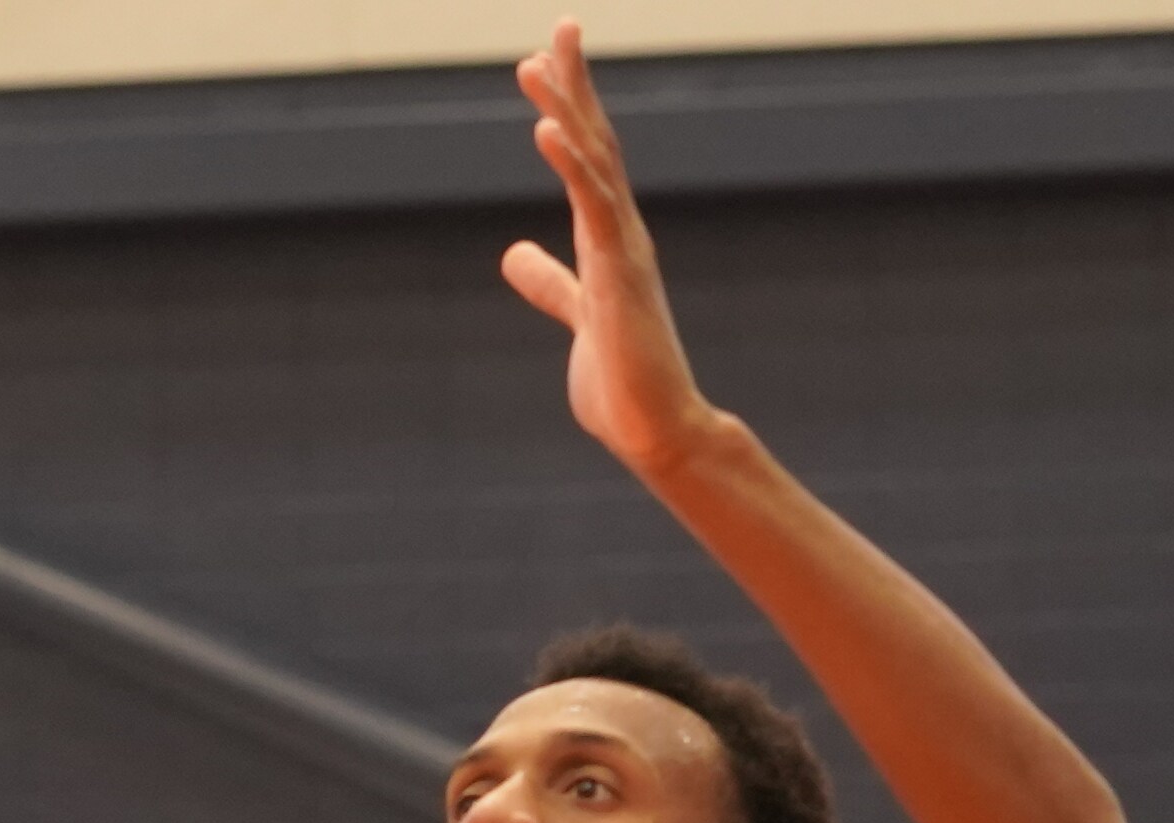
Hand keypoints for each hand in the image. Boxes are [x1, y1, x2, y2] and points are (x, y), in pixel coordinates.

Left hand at [500, 20, 727, 476]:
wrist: (657, 431)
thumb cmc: (623, 381)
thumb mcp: (575, 316)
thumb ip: (550, 282)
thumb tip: (516, 254)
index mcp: (608, 240)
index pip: (587, 159)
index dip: (569, 107)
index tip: (550, 58)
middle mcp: (621, 234)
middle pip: (595, 142)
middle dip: (575, 85)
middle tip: (558, 28)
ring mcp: (623, 251)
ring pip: (593, 165)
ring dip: (565, 112)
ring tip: (536, 64)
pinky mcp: (618, 276)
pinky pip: (593, 209)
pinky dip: (571, 166)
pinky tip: (547, 128)